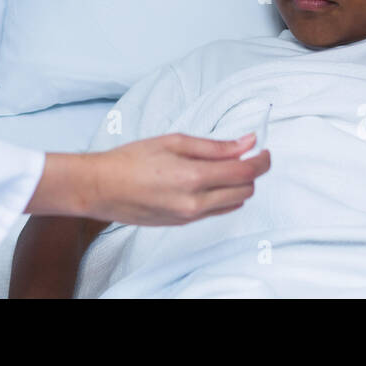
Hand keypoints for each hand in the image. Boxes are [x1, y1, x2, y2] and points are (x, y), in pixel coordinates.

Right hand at [85, 133, 268, 225]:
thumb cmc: (131, 160)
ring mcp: (189, 217)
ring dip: (238, 185)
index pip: (245, 173)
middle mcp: (195, 203)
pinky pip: (216, 212)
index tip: (264, 151)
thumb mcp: (174, 142)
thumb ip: (215, 146)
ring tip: (226, 166)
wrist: (101, 187)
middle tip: (245, 154)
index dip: (262, 161)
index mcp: (194, 178)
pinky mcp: (183, 223)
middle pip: (245, 191)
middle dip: (251, 172)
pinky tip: (210, 180)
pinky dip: (222, 196)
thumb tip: (246, 143)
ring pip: (233, 204)